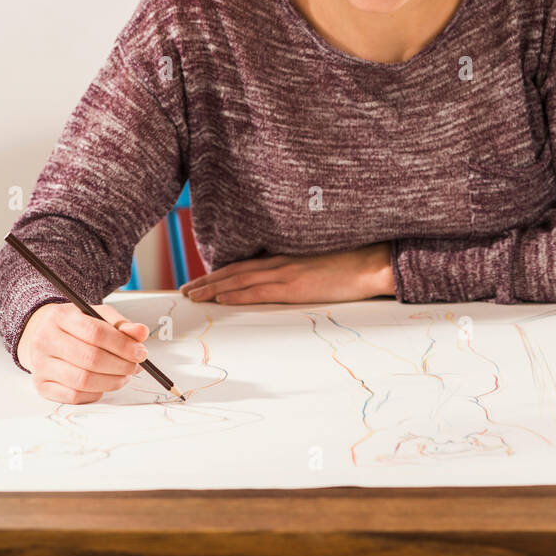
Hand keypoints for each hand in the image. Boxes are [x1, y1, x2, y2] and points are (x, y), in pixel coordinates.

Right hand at [16, 301, 150, 404]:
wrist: (44, 335)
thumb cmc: (74, 326)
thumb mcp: (97, 315)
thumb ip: (120, 324)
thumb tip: (141, 333)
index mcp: (60, 317)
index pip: (95, 332)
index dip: (122, 345)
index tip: (140, 352)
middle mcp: (46, 340)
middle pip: (90, 358)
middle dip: (120, 366)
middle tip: (135, 367)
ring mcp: (41, 365)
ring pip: (82, 380)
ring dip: (111, 382)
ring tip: (123, 376)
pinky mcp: (42, 385)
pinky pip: (74, 396)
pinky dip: (95, 393)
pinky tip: (103, 384)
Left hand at [180, 243, 394, 304]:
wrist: (370, 263)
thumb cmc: (349, 265)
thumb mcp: (316, 263)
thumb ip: (296, 270)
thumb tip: (282, 283)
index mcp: (284, 256)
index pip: (244, 265)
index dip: (220, 273)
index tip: (201, 281)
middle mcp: (280, 261)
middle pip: (235, 271)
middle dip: (208, 281)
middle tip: (186, 291)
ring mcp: (286, 272)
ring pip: (240, 280)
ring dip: (213, 288)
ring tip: (193, 296)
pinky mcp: (294, 285)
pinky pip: (259, 291)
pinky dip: (237, 294)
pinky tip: (221, 298)